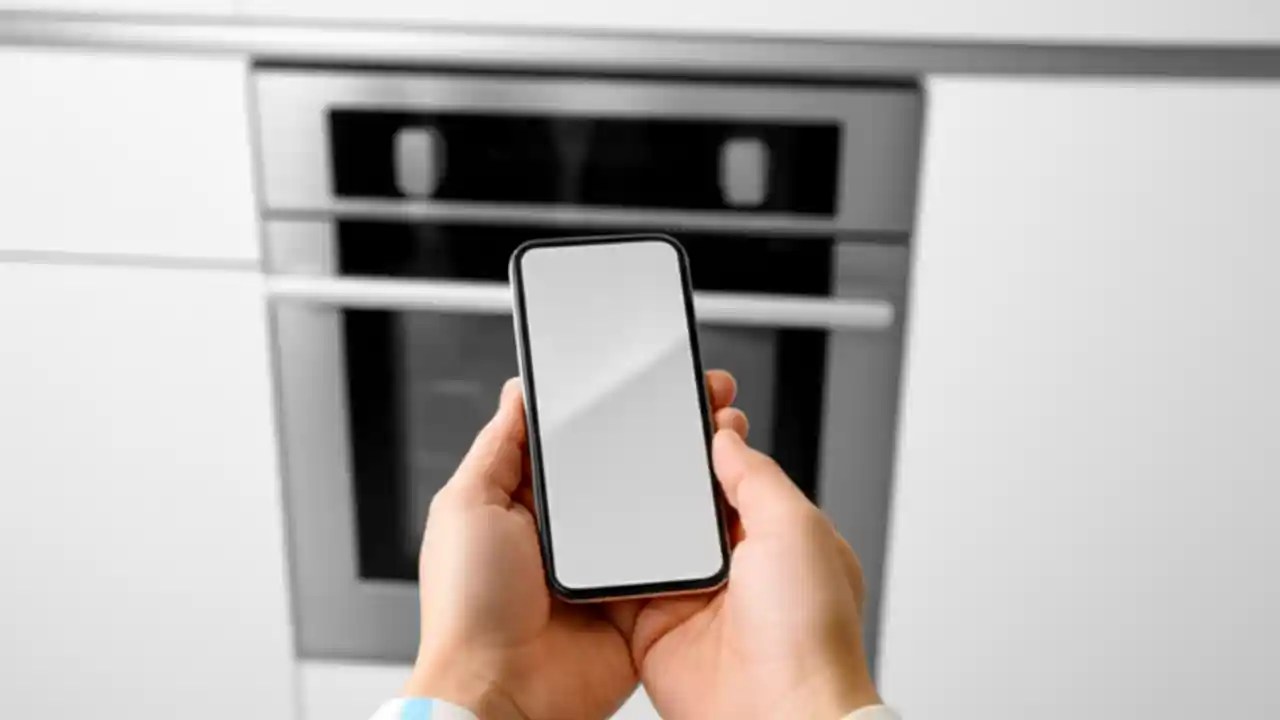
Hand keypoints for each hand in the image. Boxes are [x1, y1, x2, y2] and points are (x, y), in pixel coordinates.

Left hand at [406, 371, 747, 719]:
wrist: (503, 691)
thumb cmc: (468, 607)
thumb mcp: (467, 506)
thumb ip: (499, 448)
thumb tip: (518, 392)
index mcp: (528, 504)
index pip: (574, 443)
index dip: (607, 409)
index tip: (642, 377)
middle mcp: (571, 534)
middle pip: (624, 469)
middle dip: (660, 435)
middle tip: (698, 401)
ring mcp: (608, 567)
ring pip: (658, 509)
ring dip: (685, 480)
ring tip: (717, 440)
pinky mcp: (640, 602)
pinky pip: (677, 561)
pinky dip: (695, 539)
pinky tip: (715, 504)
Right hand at [623, 430, 881, 719]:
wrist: (779, 715)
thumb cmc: (811, 634)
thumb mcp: (796, 526)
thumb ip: (757, 475)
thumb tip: (726, 435)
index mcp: (773, 534)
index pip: (732, 473)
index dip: (709, 439)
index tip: (686, 403)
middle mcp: (730, 564)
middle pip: (680, 501)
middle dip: (659, 471)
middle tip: (633, 430)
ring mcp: (688, 595)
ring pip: (645, 537)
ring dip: (626, 512)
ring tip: (600, 471)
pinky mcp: (651, 626)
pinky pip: (616, 584)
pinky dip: (599, 564)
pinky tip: (586, 534)